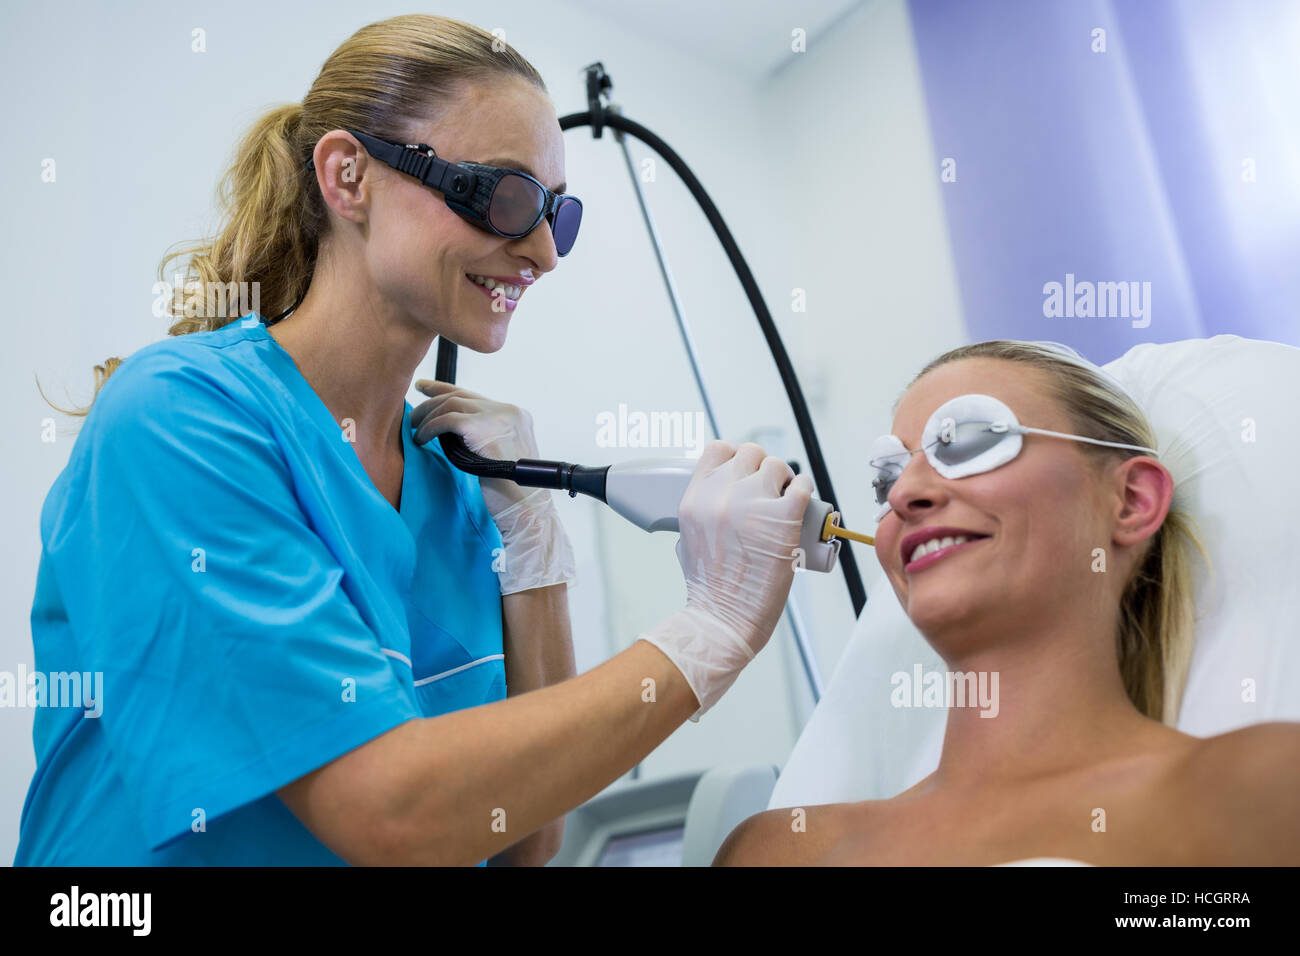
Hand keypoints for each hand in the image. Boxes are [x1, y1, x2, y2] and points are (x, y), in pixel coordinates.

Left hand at [410, 379, 574, 594]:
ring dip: (427, 416)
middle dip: (431, 397)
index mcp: (516, 415)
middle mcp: (509, 411)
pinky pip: (446, 420)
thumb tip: (449, 430)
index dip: (445, 389)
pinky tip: (420, 439)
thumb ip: (483, 437)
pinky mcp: (482, 427)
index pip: (474, 396)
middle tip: (411, 409)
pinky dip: (429, 428)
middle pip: (461, 395)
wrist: (526, 510)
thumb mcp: (500, 456)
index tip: (425, 388)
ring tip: (414, 430)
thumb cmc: (511, 493)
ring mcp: (498, 416)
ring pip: (451, 403)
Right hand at [639, 440, 813, 719]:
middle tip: (770, 489)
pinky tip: (802, 501)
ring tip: (786, 498)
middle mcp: (721, 494)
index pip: (718, 450)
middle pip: (751, 453)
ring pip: (777, 465)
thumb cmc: (709, 588)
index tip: (745, 470)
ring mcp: (752, 503)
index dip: (735, 456)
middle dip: (762, 468)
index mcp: (695, 498)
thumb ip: (702, 512)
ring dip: (785, 479)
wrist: (724, 618)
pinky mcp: (783, 517)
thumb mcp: (687, 539)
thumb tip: (719, 498)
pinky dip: (805, 489)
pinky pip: (802, 484)